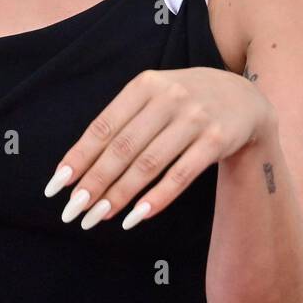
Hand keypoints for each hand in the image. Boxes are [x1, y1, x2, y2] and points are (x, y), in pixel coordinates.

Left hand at [44, 67, 274, 230]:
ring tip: (97, 217)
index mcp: (146, 84)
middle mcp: (170, 97)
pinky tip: (136, 217)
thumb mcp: (155, 97)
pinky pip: (181, 175)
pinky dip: (157, 198)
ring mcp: (196, 118)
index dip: (79, 158)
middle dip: (94, 182)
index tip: (57, 187)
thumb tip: (78, 166)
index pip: (104, 126)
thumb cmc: (186, 102)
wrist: (245, 99)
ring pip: (149, 164)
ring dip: (120, 195)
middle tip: (73, 211)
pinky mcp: (217, 140)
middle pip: (123, 148)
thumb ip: (122, 123)